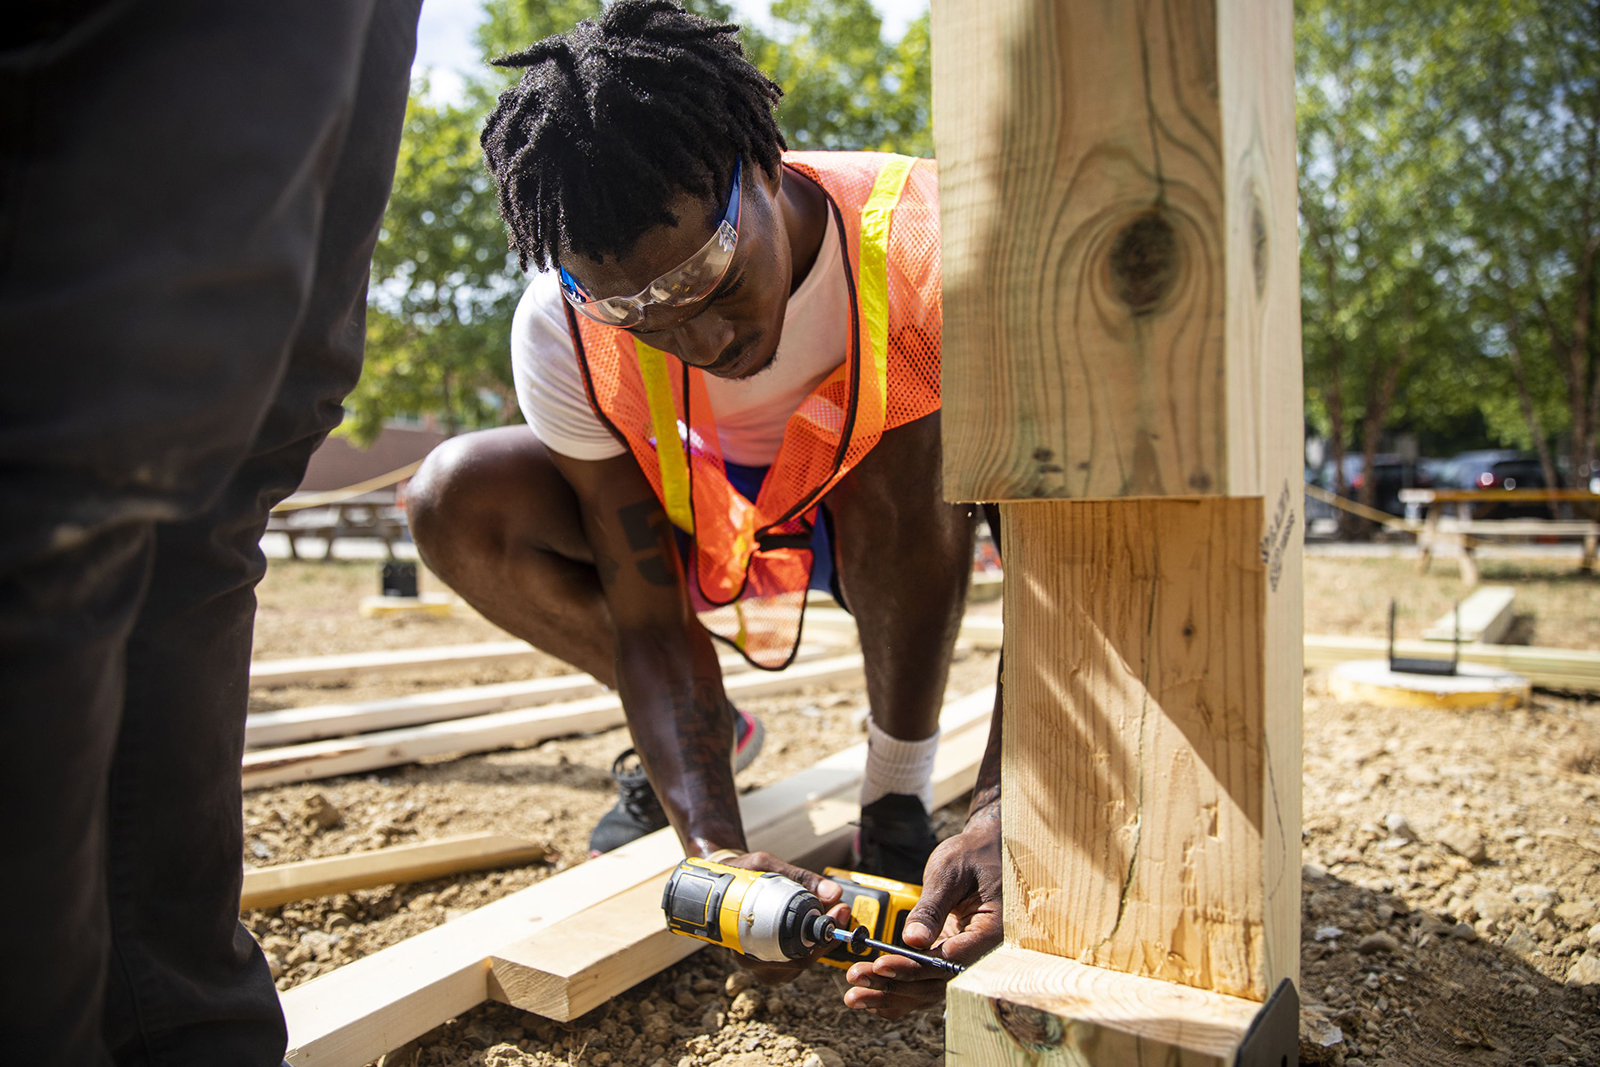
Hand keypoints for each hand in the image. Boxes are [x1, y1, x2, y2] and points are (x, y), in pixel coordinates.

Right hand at [716, 850, 852, 984]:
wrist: (721, 883)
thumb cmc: (741, 874)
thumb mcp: (765, 866)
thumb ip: (800, 878)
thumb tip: (834, 893)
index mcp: (746, 944)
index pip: (794, 957)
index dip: (822, 939)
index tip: (838, 911)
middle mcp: (754, 960)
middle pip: (803, 961)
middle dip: (828, 936)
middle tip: (841, 908)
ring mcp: (762, 965)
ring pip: (802, 962)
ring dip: (821, 939)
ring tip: (831, 911)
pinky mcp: (770, 962)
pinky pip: (797, 958)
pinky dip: (812, 941)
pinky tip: (817, 921)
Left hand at [842, 811, 1001, 1016]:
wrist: (984, 851)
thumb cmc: (971, 856)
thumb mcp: (949, 874)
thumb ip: (931, 908)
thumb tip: (913, 941)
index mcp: (991, 931)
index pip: (950, 961)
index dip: (914, 967)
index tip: (881, 965)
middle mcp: (982, 953)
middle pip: (938, 983)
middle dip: (895, 985)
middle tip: (857, 980)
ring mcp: (965, 958)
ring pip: (930, 989)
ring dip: (892, 994)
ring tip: (856, 996)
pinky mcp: (949, 957)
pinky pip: (927, 982)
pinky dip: (901, 992)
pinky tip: (873, 996)